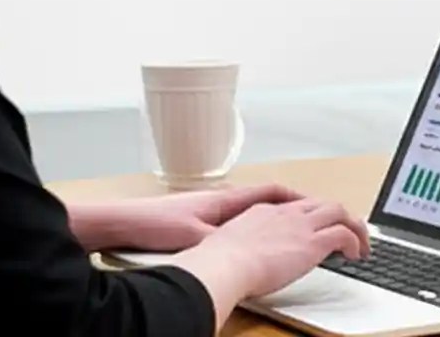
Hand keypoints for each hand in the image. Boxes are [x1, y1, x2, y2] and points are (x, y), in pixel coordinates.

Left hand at [72, 183, 306, 251]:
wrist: (122, 223)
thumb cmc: (155, 224)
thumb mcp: (195, 236)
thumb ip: (222, 241)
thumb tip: (247, 248)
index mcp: (226, 199)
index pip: (271, 190)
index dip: (297, 197)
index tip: (316, 205)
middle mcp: (221, 200)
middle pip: (266, 199)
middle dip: (290, 206)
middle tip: (313, 217)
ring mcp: (210, 210)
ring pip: (251, 210)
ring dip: (272, 215)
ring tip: (290, 229)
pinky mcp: (198, 222)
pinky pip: (237, 222)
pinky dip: (252, 227)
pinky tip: (253, 241)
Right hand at [189, 197, 369, 297]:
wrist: (223, 265)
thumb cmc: (218, 263)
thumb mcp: (228, 247)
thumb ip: (241, 247)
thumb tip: (242, 260)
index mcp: (264, 212)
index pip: (297, 207)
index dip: (311, 216)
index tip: (316, 226)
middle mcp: (286, 213)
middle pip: (322, 203)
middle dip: (339, 215)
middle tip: (348, 230)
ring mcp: (301, 225)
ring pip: (339, 212)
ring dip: (354, 227)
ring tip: (361, 243)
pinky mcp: (313, 241)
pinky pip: (344, 234)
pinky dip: (354, 242)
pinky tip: (355, 254)